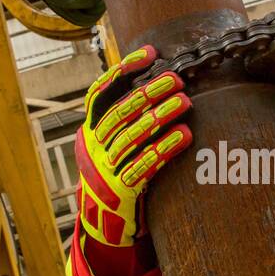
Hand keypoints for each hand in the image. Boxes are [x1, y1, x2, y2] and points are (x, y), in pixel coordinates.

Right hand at [75, 45, 191, 246]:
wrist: (105, 220)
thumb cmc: (118, 170)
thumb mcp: (112, 142)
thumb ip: (126, 116)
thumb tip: (157, 75)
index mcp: (90, 130)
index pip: (100, 93)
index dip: (123, 72)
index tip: (149, 55)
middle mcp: (93, 147)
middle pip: (120, 113)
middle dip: (148, 93)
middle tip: (176, 80)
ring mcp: (105, 169)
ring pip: (132, 137)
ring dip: (160, 117)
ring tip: (185, 102)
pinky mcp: (121, 190)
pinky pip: (144, 166)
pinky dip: (165, 148)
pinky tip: (185, 135)